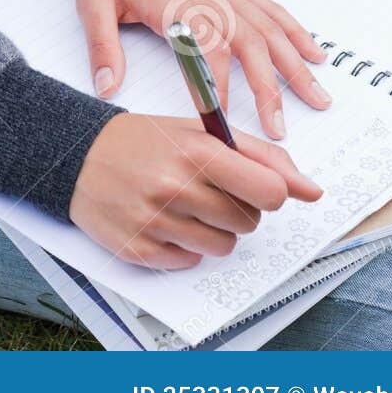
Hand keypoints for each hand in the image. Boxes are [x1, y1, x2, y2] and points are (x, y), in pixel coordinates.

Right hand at [69, 111, 321, 267]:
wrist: (79, 156)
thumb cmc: (146, 141)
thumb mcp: (201, 131)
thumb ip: (260, 156)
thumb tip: (312, 190)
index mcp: (198, 151)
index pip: (269, 190)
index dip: (270, 192)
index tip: (256, 186)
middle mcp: (178, 187)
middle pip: (248, 222)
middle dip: (238, 208)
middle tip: (209, 189)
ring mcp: (158, 221)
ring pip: (223, 246)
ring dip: (214, 230)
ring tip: (186, 204)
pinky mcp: (141, 251)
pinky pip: (191, 262)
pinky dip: (186, 246)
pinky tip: (165, 220)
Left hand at [75, 0, 331, 137]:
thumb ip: (101, 46)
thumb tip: (107, 88)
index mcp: (174, 1)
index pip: (205, 50)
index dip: (215, 88)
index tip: (219, 123)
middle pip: (250, 43)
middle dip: (269, 89)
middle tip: (280, 130)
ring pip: (270, 29)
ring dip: (295, 64)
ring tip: (320, 97)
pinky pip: (271, 9)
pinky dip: (295, 31)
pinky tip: (314, 52)